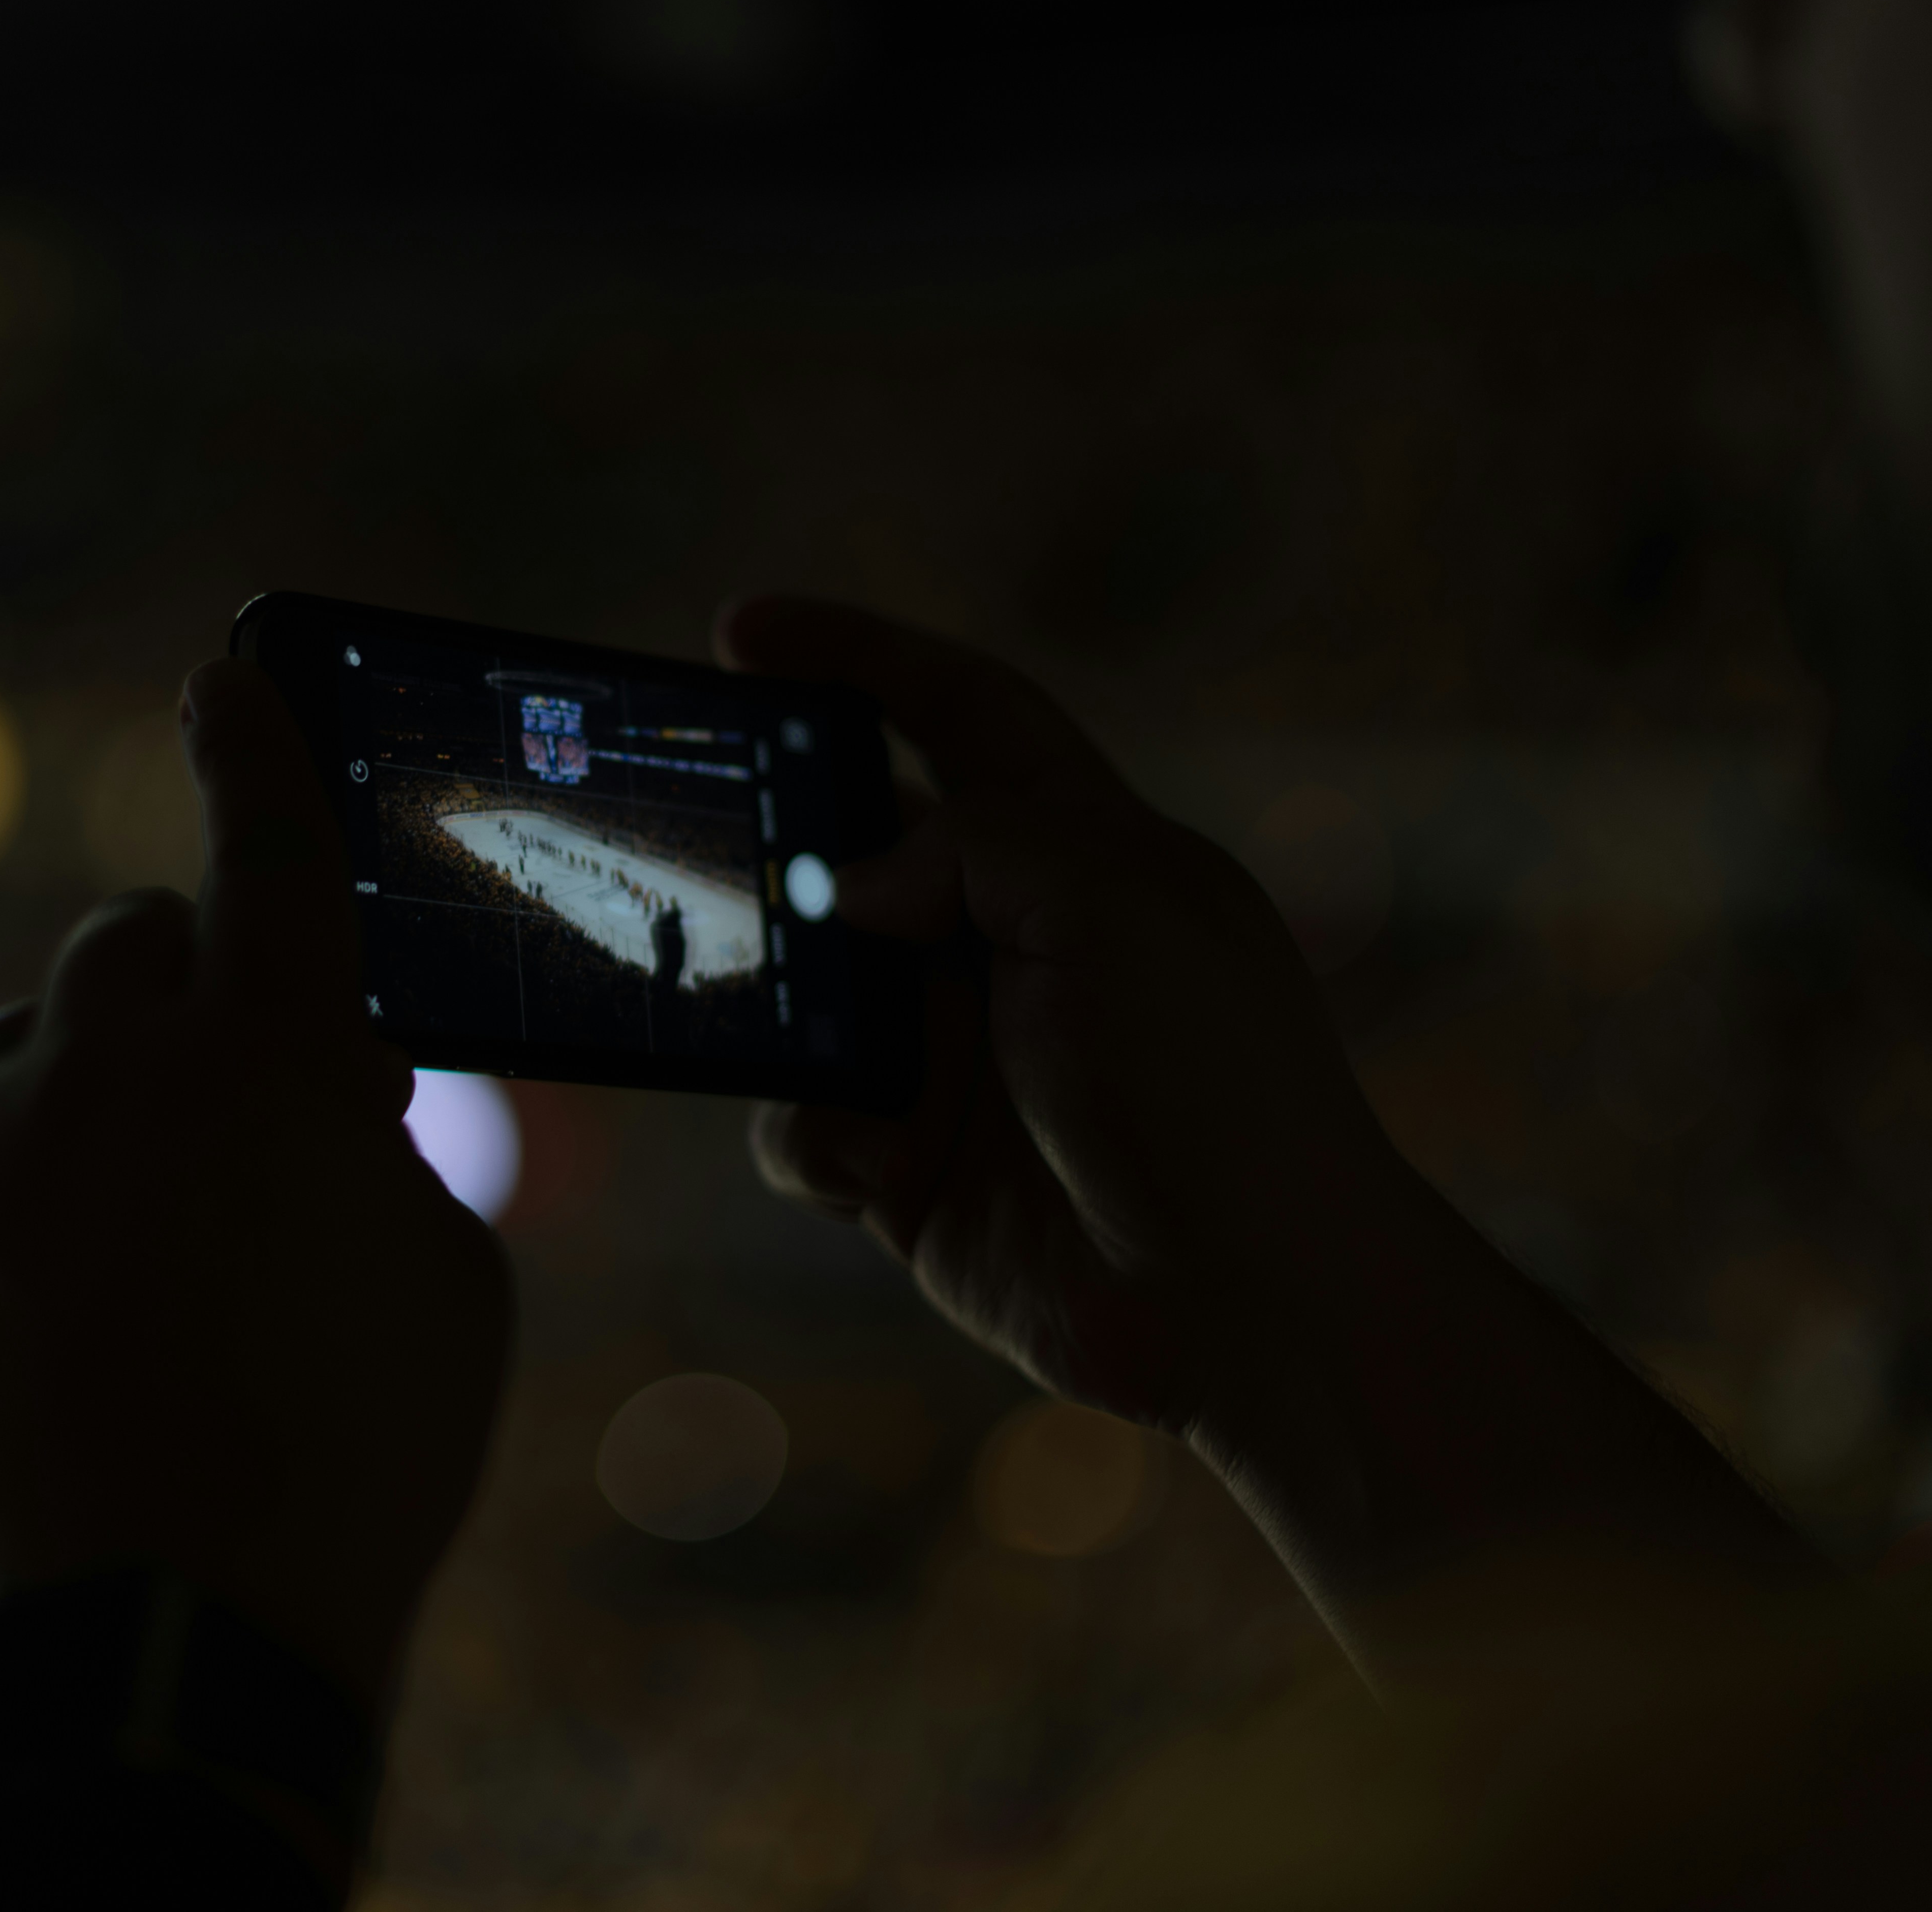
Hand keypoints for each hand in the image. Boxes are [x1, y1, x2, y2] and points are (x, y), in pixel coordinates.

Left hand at [0, 658, 513, 1708]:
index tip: (228, 668)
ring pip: (42, 1046)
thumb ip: (381, 1148)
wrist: (166, 1638)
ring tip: (170, 1210)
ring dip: (107, 1083)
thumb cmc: (353, 1451)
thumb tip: (328, 1107)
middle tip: (260, 1086)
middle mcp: (112, 1071)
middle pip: (136, 943)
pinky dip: (47, 1181)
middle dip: (196, 979)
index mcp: (271, 1055)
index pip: (267, 843)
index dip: (258, 740)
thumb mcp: (443, 1276)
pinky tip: (95, 1291)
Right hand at [724, 595, 1416, 1439]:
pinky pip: (808, 1124)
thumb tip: (847, 886)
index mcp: (1082, 853)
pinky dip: (819, 1138)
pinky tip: (871, 1169)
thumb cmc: (1215, 1086)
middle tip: (684, 836)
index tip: (741, 631)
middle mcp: (1009, 942)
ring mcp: (955, 1056)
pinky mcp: (915, 1167)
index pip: (961, 713)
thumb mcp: (1115, 904)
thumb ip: (971, 844)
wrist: (1248, 1300)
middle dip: (769, 845)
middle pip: (853, 847)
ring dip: (780, 1011)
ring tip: (785, 1029)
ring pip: (806, 992)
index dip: (858, 658)